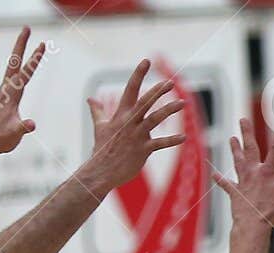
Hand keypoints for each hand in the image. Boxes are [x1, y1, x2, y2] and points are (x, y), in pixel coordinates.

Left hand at [0, 27, 46, 157]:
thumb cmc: (2, 138)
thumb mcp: (14, 134)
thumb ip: (23, 127)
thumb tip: (31, 124)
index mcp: (11, 94)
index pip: (25, 73)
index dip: (34, 59)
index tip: (42, 45)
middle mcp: (6, 88)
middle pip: (15, 61)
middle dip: (21, 44)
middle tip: (27, 28)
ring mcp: (5, 90)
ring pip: (13, 66)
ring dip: (20, 51)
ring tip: (25, 39)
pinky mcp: (6, 95)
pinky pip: (14, 75)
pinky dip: (19, 65)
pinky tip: (21, 63)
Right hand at [82, 60, 187, 192]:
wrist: (101, 171)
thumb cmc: (101, 149)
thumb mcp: (99, 127)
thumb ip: (97, 112)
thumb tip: (90, 99)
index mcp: (120, 114)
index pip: (130, 89)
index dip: (138, 74)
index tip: (146, 61)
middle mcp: (129, 122)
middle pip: (145, 102)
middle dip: (157, 91)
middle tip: (169, 82)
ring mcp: (137, 135)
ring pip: (154, 119)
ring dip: (168, 110)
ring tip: (182, 103)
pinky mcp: (143, 149)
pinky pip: (160, 143)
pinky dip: (172, 140)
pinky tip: (184, 137)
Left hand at [214, 119, 273, 230]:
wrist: (252, 225)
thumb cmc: (271, 212)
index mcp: (267, 172)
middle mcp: (253, 173)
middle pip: (250, 149)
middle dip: (247, 134)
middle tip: (243, 120)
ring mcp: (243, 182)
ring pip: (238, 162)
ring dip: (235, 150)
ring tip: (232, 138)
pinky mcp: (235, 193)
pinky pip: (227, 185)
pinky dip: (221, 180)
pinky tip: (215, 174)